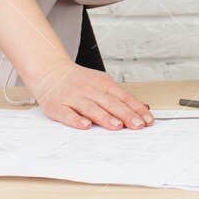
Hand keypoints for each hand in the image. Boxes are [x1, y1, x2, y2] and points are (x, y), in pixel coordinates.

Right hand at [30, 61, 155, 130]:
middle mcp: (90, 90)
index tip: (148, 120)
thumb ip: (121, 97)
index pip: (124, 97)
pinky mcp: (58, 106)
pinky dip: (76, 120)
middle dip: (126, 114)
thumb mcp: (102, 83)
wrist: (50, 72)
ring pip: (91, 108)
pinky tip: (85, 126)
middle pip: (111, 103)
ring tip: (117, 126)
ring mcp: (73, 98)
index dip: (136, 109)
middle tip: (138, 125)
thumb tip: (144, 108)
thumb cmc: (79, 82)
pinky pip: (68, 114)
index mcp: (103, 84)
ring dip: (105, 117)